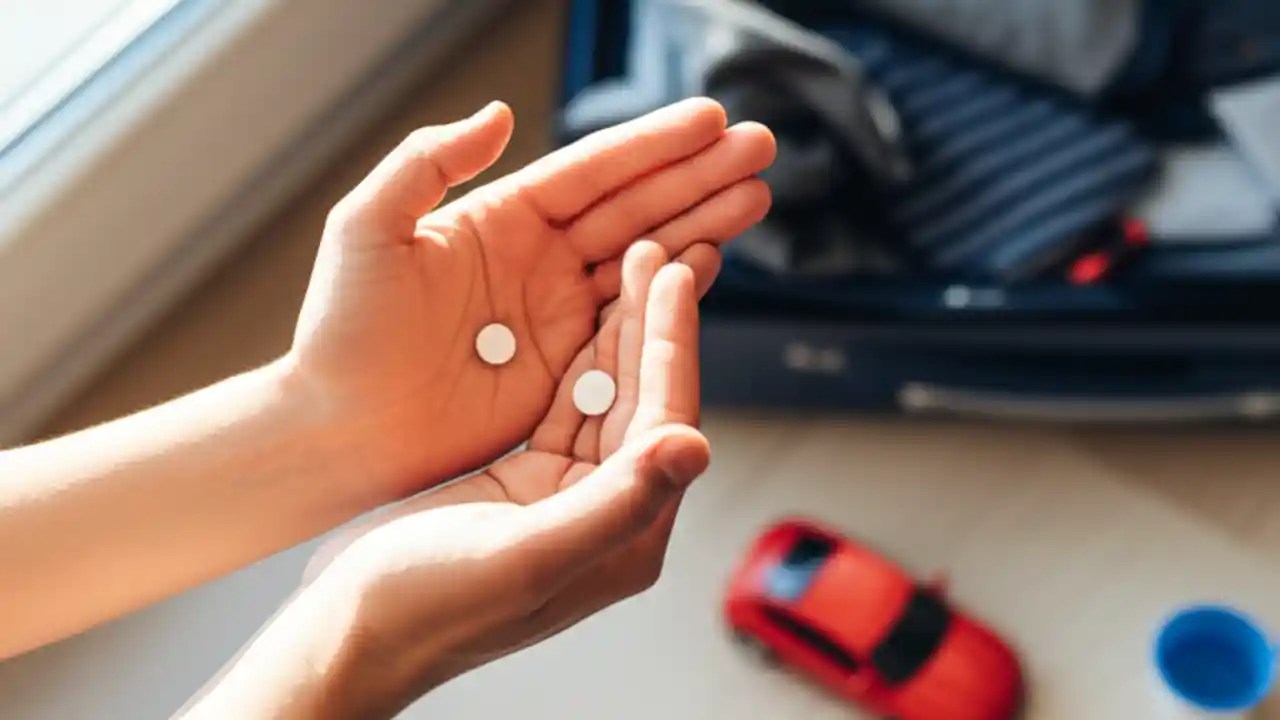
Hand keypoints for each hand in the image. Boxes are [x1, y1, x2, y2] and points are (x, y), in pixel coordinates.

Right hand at [184, 243, 708, 719]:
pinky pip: (568, 406)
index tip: (676, 273)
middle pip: (644, 399)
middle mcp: (609, 513)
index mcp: (625, 535)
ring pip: (608, 396)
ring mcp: (569, 497)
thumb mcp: (525, 554)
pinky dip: (580, 358)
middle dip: (651, 323)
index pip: (667, 419)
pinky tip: (588, 315)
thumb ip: (618, 504)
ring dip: (619, 332)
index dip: (672, 342)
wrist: (355, 629)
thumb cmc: (428, 605)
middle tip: (656, 248)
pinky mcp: (529, 484)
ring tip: (632, 264)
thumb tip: (696, 448)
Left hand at [290, 99, 772, 496]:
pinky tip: (716, 258)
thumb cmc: (340, 331)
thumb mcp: (367, 229)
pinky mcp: (566, 366)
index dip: (653, 145)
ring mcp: (556, 312)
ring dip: (702, 224)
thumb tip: (498, 113)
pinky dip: (677, 290)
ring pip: (645, 258)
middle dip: (698, 177)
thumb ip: (425, 164)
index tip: (711, 119)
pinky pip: (631, 320)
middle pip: (634, 207)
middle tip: (761, 148)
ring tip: (757, 197)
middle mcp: (537, 258)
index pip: (592, 170)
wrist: (339, 431)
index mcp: (498, 218)